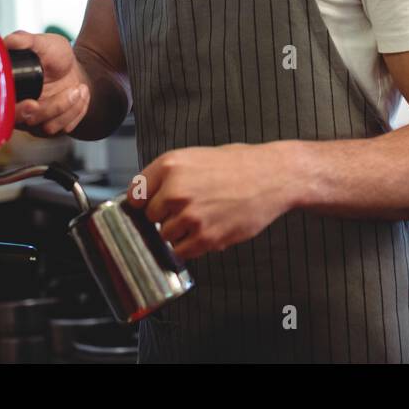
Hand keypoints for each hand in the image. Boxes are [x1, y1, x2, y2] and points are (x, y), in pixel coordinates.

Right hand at [3, 30, 89, 136]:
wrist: (73, 67)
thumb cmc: (53, 55)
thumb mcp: (42, 43)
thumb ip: (25, 40)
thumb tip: (9, 41)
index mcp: (7, 92)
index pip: (5, 111)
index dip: (19, 110)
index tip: (33, 103)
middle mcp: (17, 110)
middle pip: (29, 121)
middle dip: (52, 108)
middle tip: (71, 92)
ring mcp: (35, 121)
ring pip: (49, 127)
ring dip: (69, 106)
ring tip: (80, 87)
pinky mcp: (52, 126)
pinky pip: (64, 127)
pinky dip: (77, 110)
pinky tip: (81, 94)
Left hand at [129, 143, 298, 260]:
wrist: (274, 176)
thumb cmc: (241, 165)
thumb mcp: (197, 157)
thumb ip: (169, 176)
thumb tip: (147, 197)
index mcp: (170, 166)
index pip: (134, 195)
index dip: (143, 202)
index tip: (148, 207)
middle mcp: (175, 191)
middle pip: (149, 218)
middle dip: (165, 216)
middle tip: (188, 208)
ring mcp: (189, 216)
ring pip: (166, 236)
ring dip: (180, 232)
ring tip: (203, 217)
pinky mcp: (205, 237)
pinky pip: (182, 251)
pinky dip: (192, 246)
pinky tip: (209, 229)